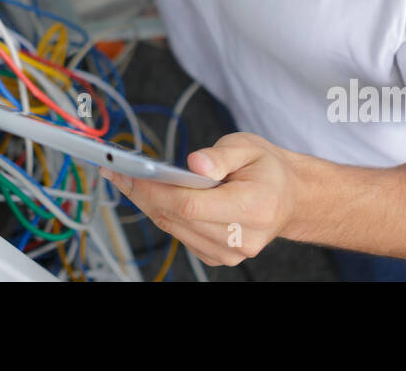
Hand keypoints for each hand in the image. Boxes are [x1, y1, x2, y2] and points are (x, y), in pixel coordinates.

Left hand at [101, 131, 312, 266]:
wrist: (289, 198)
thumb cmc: (268, 169)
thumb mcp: (249, 146)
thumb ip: (221, 155)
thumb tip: (194, 164)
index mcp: (254, 207)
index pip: (192, 204)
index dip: (156, 189)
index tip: (129, 172)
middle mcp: (242, 238)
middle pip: (177, 218)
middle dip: (142, 193)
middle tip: (116, 171)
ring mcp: (230, 253)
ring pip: (174, 229)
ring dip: (146, 204)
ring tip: (125, 179)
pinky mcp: (218, 257)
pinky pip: (180, 235)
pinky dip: (162, 214)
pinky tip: (148, 195)